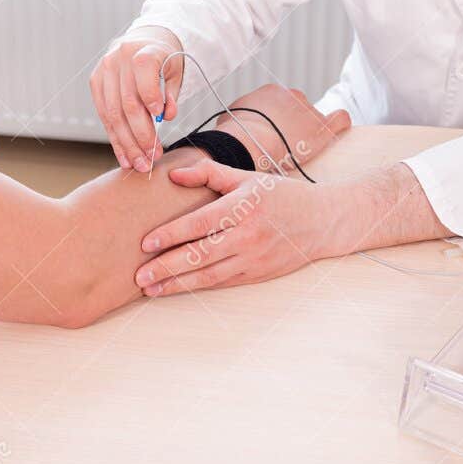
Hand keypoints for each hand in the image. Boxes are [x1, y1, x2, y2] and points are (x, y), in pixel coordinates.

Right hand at [89, 26, 183, 171]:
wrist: (142, 41)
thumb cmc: (163, 60)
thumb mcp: (175, 71)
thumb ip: (172, 94)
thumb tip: (167, 116)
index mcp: (142, 50)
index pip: (144, 72)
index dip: (151, 97)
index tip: (162, 120)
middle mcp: (118, 59)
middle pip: (127, 103)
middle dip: (140, 135)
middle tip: (152, 158)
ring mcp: (103, 71)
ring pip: (113, 114)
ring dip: (126, 144)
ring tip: (138, 163)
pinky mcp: (95, 83)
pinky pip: (104, 115)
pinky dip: (114, 138)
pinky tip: (124, 155)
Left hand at [135, 162, 350, 295]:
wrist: (323, 221)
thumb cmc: (282, 196)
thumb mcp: (248, 177)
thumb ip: (209, 174)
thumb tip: (174, 175)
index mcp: (242, 207)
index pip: (199, 223)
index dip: (171, 234)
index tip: (146, 242)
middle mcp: (247, 235)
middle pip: (199, 255)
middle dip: (166, 267)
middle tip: (139, 276)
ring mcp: (252, 258)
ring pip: (208, 275)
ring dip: (177, 284)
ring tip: (151, 289)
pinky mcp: (257, 274)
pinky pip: (222, 282)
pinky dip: (198, 287)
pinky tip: (177, 289)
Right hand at [203, 84, 348, 176]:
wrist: (248, 143)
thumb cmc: (234, 134)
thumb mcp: (229, 117)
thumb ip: (240, 116)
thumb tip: (237, 123)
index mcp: (271, 92)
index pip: (279, 104)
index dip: (276, 120)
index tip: (271, 133)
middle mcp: (292, 95)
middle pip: (297, 110)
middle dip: (292, 124)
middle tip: (283, 145)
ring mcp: (309, 110)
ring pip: (313, 118)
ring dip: (308, 131)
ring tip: (299, 150)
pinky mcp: (322, 127)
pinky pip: (340, 119)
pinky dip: (339, 123)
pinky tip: (338, 128)